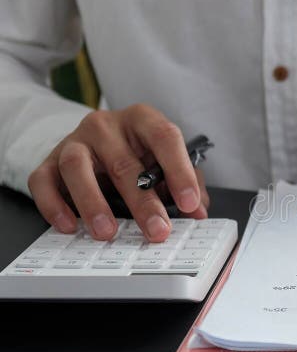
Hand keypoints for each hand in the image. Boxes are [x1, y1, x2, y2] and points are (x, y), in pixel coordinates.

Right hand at [28, 104, 209, 241]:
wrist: (94, 142)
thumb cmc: (137, 154)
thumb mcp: (165, 161)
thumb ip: (186, 183)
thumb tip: (199, 211)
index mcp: (142, 119)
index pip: (165, 138)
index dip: (180, 171)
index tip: (190, 203)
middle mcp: (106, 125)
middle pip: (123, 162)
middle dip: (143, 202)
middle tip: (157, 231)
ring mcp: (74, 140)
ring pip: (76, 167)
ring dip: (93, 203)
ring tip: (107, 232)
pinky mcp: (48, 160)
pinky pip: (43, 180)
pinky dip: (54, 205)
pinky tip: (69, 226)